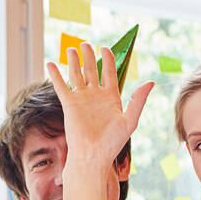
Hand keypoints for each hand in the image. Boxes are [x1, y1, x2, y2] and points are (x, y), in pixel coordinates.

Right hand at [46, 42, 153, 166]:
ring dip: (73, 61)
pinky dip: (55, 75)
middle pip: (92, 70)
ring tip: (71, 49)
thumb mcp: (130, 120)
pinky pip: (60, 86)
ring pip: (76, 75)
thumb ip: (138, 100)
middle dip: (89, 56)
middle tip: (85, 44)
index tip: (105, 48)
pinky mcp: (69, 104)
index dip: (108, 59)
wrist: (92, 155)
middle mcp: (95, 96)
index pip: (109, 73)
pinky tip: (50, 64)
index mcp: (111, 98)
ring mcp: (81, 99)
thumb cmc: (112, 143)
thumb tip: (150, 82)